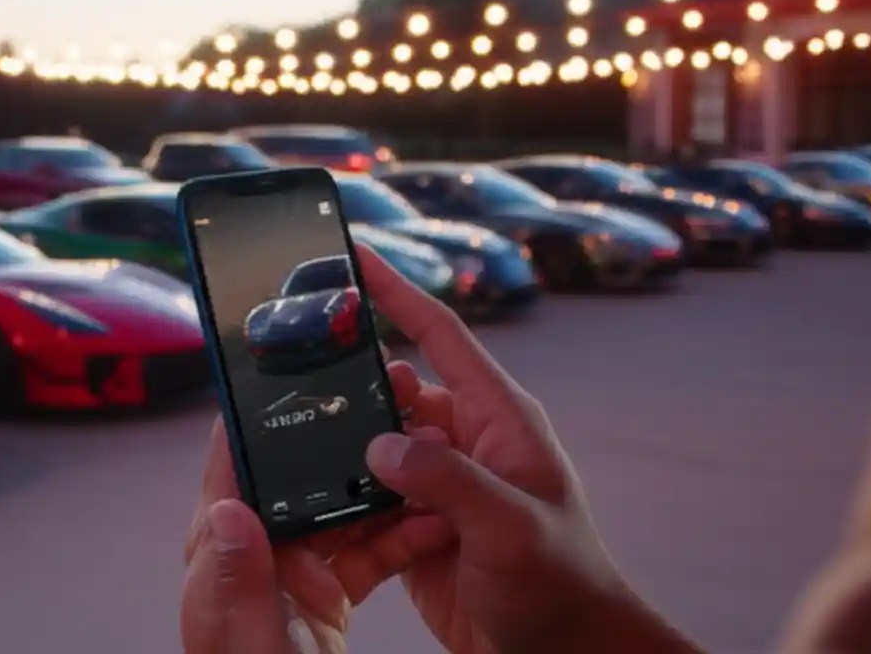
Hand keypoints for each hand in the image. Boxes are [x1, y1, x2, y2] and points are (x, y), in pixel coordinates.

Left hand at [180, 410, 455, 652]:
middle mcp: (252, 554)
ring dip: (380, 485)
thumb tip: (226, 508)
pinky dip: (396, 534)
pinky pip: (363, 548)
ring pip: (337, 507)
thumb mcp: (253, 646)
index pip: (231, 467)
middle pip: (294, 477)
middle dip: (341, 442)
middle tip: (388, 405)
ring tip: (424, 457)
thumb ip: (238, 584)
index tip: (299, 376)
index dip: (260, 418)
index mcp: (218, 556)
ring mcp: (291, 571)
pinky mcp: (325, 591)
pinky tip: (430, 522)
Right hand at [340, 245, 700, 653]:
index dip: (397, 292)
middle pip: (394, 391)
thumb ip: (449, 480)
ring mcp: (439, 482)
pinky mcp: (415, 523)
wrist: (560, 652)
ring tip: (314, 465)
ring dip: (348, 459)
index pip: (441, 337)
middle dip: (355, 392)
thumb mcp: (511, 527)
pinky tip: (330, 516)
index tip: (353, 255)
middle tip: (310, 394)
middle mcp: (465, 440)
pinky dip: (347, 504)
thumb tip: (382, 447)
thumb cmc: (560, 585)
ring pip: (372, 446)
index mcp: (498, 419)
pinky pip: (367, 497)